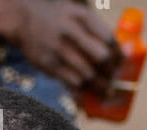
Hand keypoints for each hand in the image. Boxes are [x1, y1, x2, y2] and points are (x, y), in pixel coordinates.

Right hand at [7, 0, 121, 96]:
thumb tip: (117, 51)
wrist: (25, 19)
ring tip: (105, 93)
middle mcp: (72, 32)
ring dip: (98, 87)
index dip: (118, 54)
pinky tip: (85, 99)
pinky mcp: (49, 65)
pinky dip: (80, 94)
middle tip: (114, 81)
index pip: (108, 38)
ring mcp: (60, 50)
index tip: (122, 64)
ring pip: (87, 74)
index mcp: (83, 17)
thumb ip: (95, 29)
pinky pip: (70, 83)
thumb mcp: (77, 14)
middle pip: (101, 57)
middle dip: (110, 72)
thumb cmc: (57, 18)